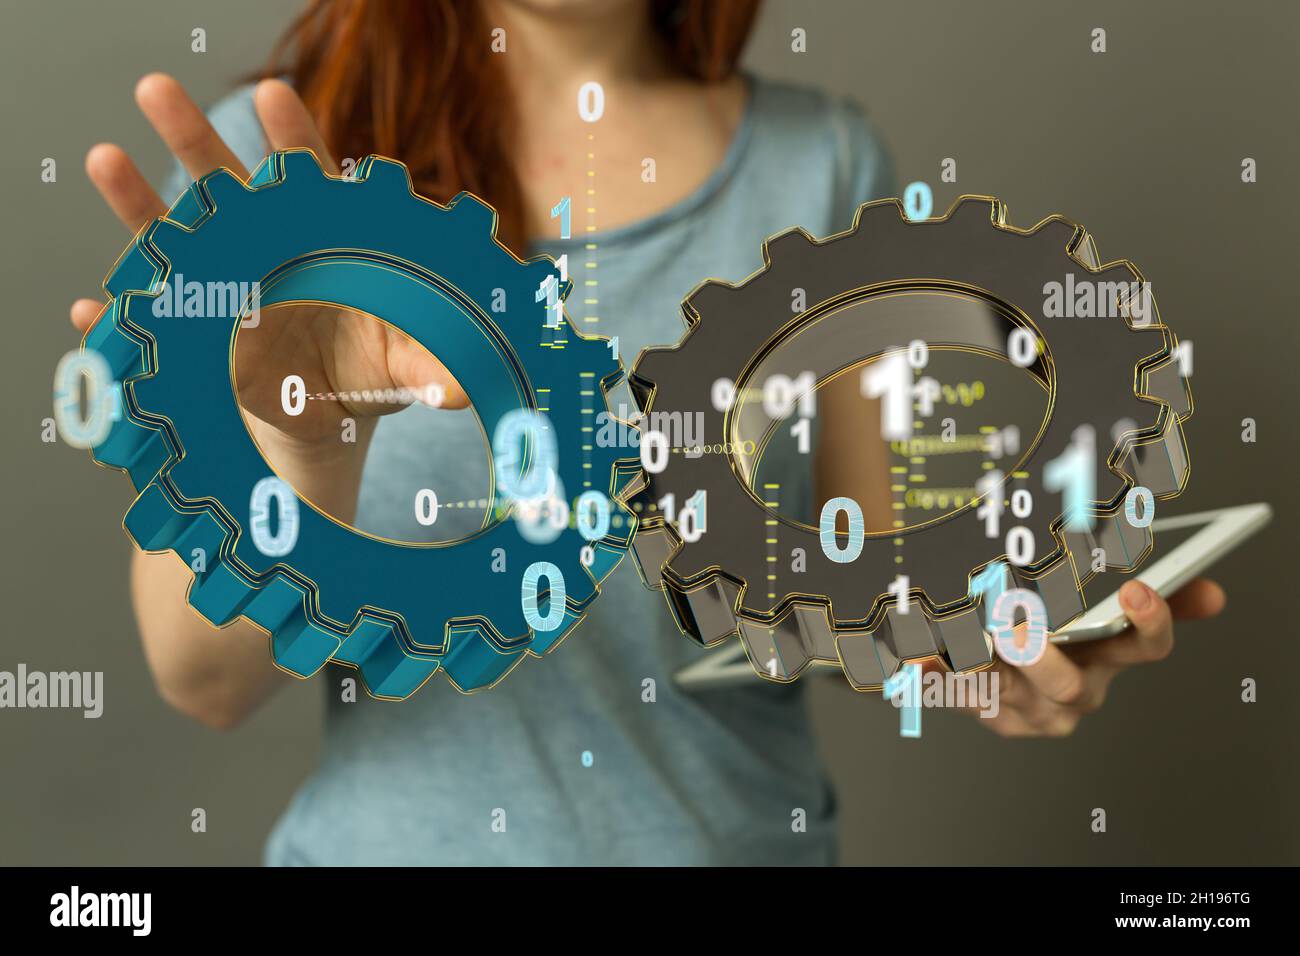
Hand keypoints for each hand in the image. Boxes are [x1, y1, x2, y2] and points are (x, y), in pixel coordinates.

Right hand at [72, 73, 467, 452]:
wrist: (328, 420)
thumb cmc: (371, 373)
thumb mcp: (406, 368)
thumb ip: (431, 369)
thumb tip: (461, 390)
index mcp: (322, 242)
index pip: (308, 178)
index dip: (292, 138)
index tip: (276, 99)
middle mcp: (264, 252)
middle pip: (226, 185)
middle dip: (193, 137)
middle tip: (157, 90)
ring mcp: (220, 288)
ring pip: (172, 236)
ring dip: (135, 200)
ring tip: (104, 157)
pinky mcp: (192, 336)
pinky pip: (148, 325)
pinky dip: (117, 324)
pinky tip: (88, 314)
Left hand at [948, 577, 1225, 736]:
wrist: (1000, 657)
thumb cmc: (1052, 621)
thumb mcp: (1099, 600)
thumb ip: (1153, 594)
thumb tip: (1211, 593)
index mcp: (1111, 658)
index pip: (1145, 646)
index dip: (1148, 621)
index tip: (1137, 591)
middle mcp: (1074, 691)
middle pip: (1067, 683)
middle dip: (1039, 654)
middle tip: (1014, 625)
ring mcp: (1027, 707)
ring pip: (1001, 687)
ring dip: (974, 661)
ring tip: (951, 632)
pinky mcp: (984, 710)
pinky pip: (951, 693)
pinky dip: (927, 674)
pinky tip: (911, 657)